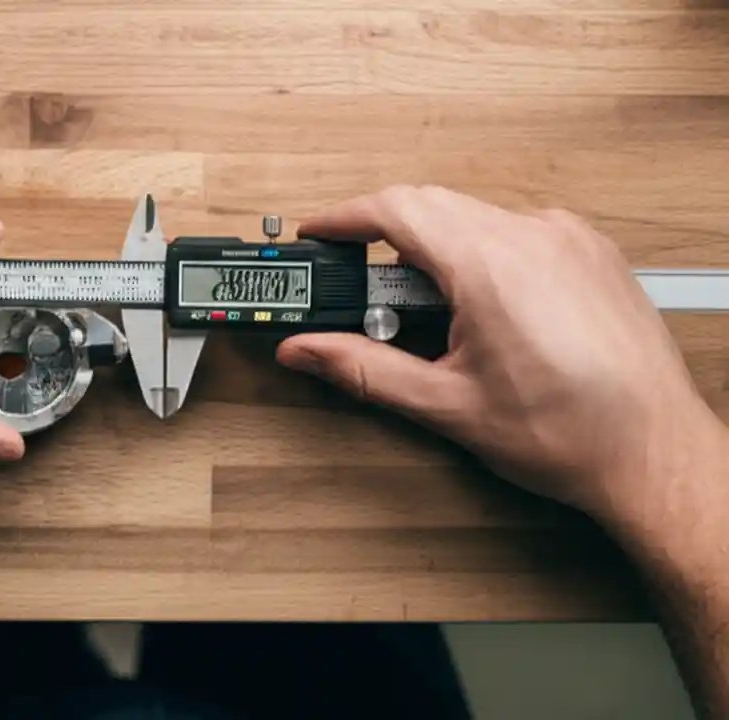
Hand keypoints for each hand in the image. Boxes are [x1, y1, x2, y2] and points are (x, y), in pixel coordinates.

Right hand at [276, 186, 724, 526]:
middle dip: (385, 241)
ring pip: (475, 218)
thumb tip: (307, 351)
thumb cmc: (571, 435)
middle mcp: (534, 237)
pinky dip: (481, 256)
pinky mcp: (592, 253)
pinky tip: (480, 312)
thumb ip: (364, 369)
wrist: (654, 454)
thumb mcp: (446, 405)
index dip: (343, 217)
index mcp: (492, 265)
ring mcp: (569, 240)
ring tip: (430, 318)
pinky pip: (517, 231)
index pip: (396, 208)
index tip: (318, 233)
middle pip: (432, 207)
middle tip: (362, 293)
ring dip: (436, 252)